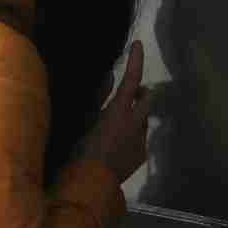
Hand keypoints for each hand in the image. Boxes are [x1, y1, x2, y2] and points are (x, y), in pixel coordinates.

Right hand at [75, 42, 150, 181]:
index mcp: (120, 110)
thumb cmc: (81, 148)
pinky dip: (131, 135)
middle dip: (140, 92)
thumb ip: (98, 98)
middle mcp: (136, 122)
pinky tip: (116, 145)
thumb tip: (109, 77)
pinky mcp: (141, 155)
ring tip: (117, 122)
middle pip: (147, 98)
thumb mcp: (84, 119)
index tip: (138, 44)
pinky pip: (139, 138)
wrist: (91, 182)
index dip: (136, 59)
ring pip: (143, 119)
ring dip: (134, 115)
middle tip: (128, 94)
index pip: (132, 78)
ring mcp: (141, 140)